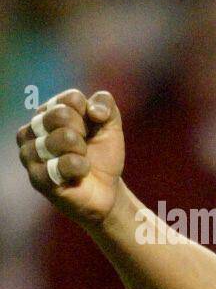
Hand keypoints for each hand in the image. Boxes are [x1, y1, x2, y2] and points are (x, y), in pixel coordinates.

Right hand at [15, 88, 124, 228]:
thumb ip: (105, 104)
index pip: (71, 99)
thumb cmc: (103, 155)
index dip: (90, 115)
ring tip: (80, 160)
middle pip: (62, 115)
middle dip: (84, 132)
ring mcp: (31, 153)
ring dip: (82, 151)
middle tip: (84, 147)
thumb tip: (94, 110)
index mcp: (49, 111)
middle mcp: (33, 129)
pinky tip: (80, 173)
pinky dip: (80, 168)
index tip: (91, 129)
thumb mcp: (111, 125)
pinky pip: (64, 164)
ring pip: (63, 137)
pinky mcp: (37, 177)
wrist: (107, 190)